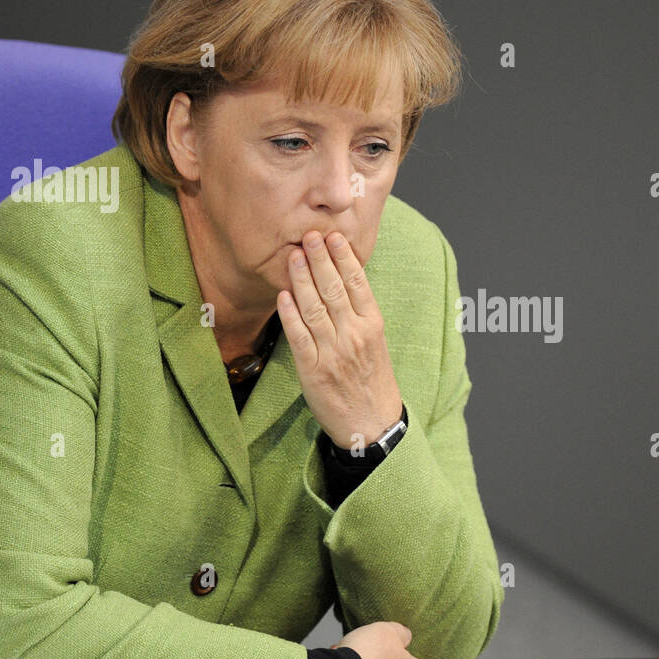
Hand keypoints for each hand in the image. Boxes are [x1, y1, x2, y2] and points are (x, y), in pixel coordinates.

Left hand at [276, 230, 403, 447]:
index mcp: (372, 325)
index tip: (333, 236)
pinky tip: (283, 296)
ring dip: (303, 280)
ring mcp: (333, 352)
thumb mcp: (375, 342)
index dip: (344, 257)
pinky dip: (290, 315)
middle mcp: (354, 335)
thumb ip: (359, 313)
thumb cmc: (372, 379)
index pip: (358, 283)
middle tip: (309, 235)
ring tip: (294, 256)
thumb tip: (341, 280)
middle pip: (335, 289)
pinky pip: (300, 337)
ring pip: (315, 308)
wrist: (372, 422)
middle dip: (321, 260)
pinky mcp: (314, 370)